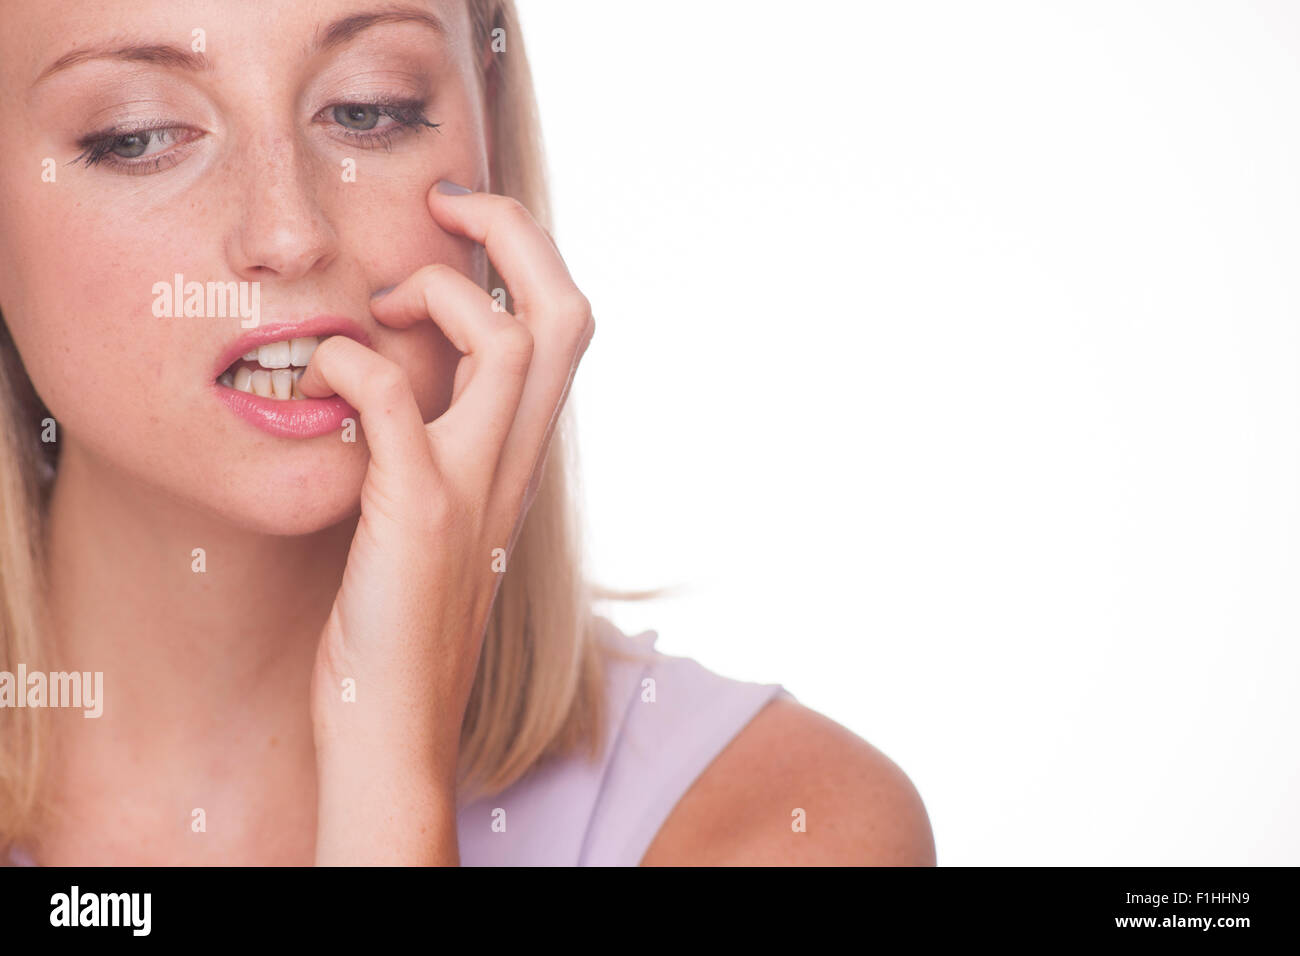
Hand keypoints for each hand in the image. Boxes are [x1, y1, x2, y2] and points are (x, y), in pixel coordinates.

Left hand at [303, 183, 594, 864]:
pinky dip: (353, 365)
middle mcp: (513, 463)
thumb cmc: (401, 621)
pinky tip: (321, 377)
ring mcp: (472, 487)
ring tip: (378, 305)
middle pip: (567, 314)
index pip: (567, 327)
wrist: (394, 723)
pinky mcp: (417, 515)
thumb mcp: (438, 518)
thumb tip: (397, 383)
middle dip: (514, 232)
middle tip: (447, 212)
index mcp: (519, 457)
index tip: (459, 229)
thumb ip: (438, 449)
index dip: (526, 254)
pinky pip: (397, 404)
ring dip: (442, 291)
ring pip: (515, 342)